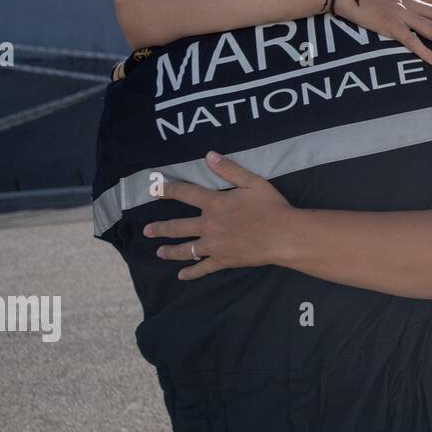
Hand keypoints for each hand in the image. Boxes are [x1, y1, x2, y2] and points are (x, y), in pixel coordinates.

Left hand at [143, 152, 292, 279]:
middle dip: (160, 228)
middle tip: (147, 231)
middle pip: (178, 226)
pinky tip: (182, 276)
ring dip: (170, 251)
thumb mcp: (253, 182)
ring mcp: (214, 245)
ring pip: (186, 249)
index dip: (167, 190)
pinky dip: (192, 272)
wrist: (284, 235)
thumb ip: (230, 169)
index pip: (185, 194)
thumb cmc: (271, 207)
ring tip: (159, 252)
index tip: (153, 189)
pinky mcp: (223, 260)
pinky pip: (203, 268)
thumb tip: (209, 155)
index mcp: (215, 203)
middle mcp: (208, 225)